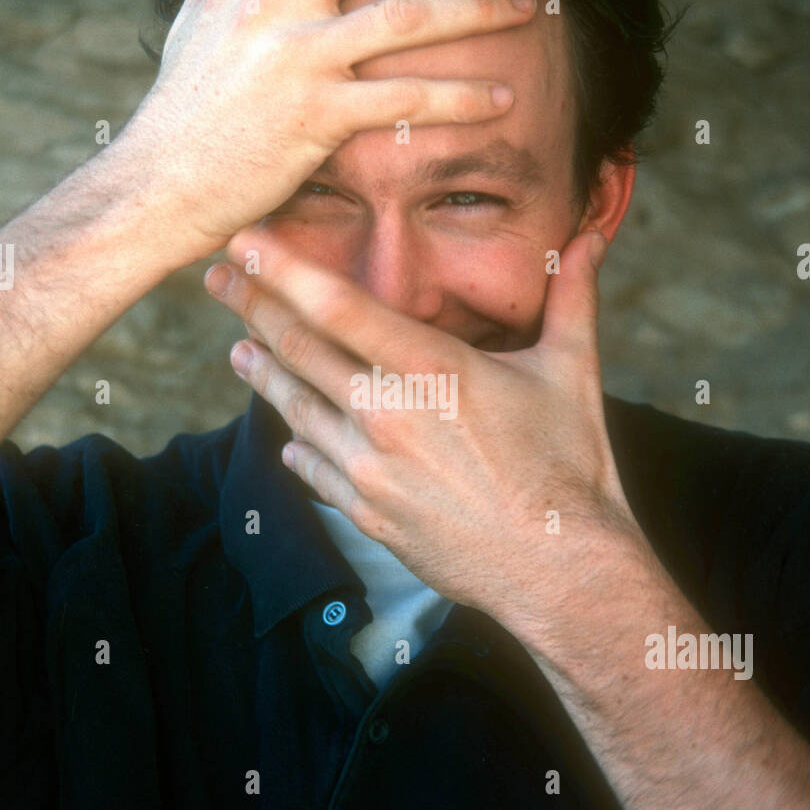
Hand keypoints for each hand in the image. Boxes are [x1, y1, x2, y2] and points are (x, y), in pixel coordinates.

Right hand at [113, 0, 536, 262]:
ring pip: (407, 14)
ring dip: (476, 6)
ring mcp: (296, 54)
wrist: (155, 188)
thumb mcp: (187, 30)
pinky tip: (500, 99)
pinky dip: (460, 98)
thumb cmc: (177, 118)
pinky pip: (406, 98)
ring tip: (528, 6)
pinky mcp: (316, 112)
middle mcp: (273, 1)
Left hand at [205, 228, 642, 642]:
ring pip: (296, 409)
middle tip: (217, 278)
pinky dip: (297, 448)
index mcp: (433, 369)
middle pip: (299, 350)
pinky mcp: (368, 515)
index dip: (281, 269)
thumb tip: (592, 238)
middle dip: (251, 307)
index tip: (241, 242)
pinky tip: (287, 440)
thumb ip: (572, 298)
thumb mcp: (572, 373)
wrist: (562, 571)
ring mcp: (370, 470)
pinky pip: (315, 471)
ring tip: (239, 352)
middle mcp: (387, 416)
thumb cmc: (572, 467)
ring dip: (263, 373)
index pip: (337, 307)